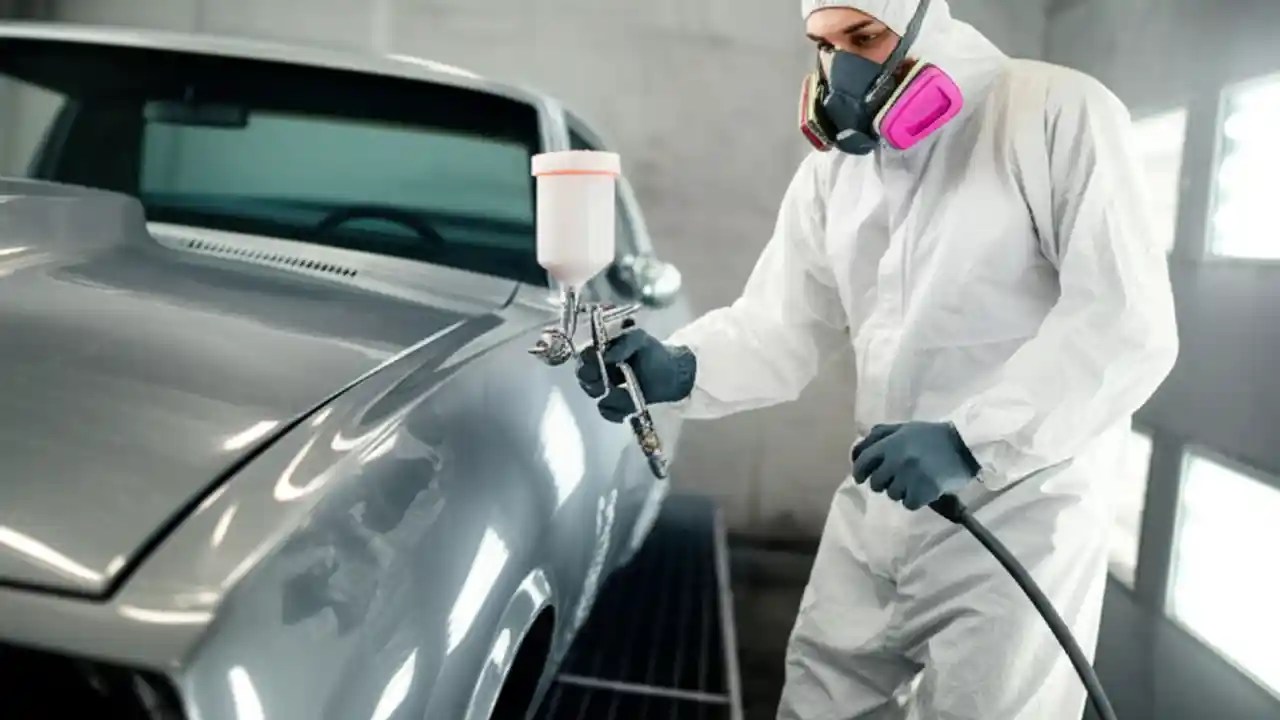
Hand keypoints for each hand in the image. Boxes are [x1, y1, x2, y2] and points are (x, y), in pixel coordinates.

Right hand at [575, 329, 696, 422]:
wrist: (672, 374)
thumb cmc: (654, 352)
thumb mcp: (640, 339)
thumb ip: (624, 343)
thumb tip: (607, 357)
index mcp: (602, 351)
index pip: (584, 357)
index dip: (588, 364)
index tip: (601, 367)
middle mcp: (600, 370)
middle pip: (584, 378)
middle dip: (595, 382)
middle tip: (609, 383)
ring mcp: (607, 389)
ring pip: (596, 396)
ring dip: (610, 396)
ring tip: (627, 393)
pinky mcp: (615, 405)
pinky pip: (606, 411)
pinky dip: (615, 412)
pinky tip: (629, 409)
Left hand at [850, 422, 979, 509]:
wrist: (967, 445)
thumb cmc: (934, 436)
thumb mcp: (906, 428)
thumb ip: (882, 435)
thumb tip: (859, 449)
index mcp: (891, 443)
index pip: (863, 461)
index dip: (859, 472)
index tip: (861, 478)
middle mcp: (897, 460)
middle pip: (876, 483)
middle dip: (883, 483)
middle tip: (897, 479)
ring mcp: (910, 476)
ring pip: (893, 495)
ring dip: (902, 491)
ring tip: (916, 481)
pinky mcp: (924, 491)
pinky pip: (908, 504)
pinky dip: (916, 500)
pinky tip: (925, 490)